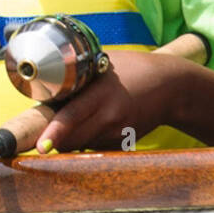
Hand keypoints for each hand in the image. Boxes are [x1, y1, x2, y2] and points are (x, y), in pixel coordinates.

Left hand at [36, 50, 189, 152]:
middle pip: (71, 140)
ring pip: (80, 146)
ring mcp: (117, 133)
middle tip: (43, 131)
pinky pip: (94, 146)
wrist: (172, 88)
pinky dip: (87, 139)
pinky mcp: (122, 142)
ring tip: (79, 118)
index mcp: (102, 94)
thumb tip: (47, 92)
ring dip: (69, 139)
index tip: (40, 147)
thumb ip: (80, 79)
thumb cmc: (135, 69)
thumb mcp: (105, 66)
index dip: (54, 132)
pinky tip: (97, 122)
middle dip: (54, 139)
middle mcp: (110, 117)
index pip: (72, 117)